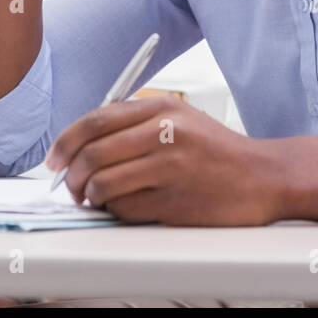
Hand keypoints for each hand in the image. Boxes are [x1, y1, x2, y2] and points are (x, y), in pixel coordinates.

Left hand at [44, 95, 285, 225]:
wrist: (263, 176)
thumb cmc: (216, 150)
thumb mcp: (179, 118)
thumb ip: (134, 124)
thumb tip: (81, 146)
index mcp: (162, 107)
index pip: (95, 121)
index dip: (65, 143)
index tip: (54, 160)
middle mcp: (165, 133)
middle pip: (93, 154)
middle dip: (71, 174)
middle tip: (69, 185)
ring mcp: (170, 168)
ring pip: (103, 184)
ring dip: (89, 196)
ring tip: (94, 198)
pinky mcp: (174, 201)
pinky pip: (125, 208)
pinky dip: (114, 211)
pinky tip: (122, 206)